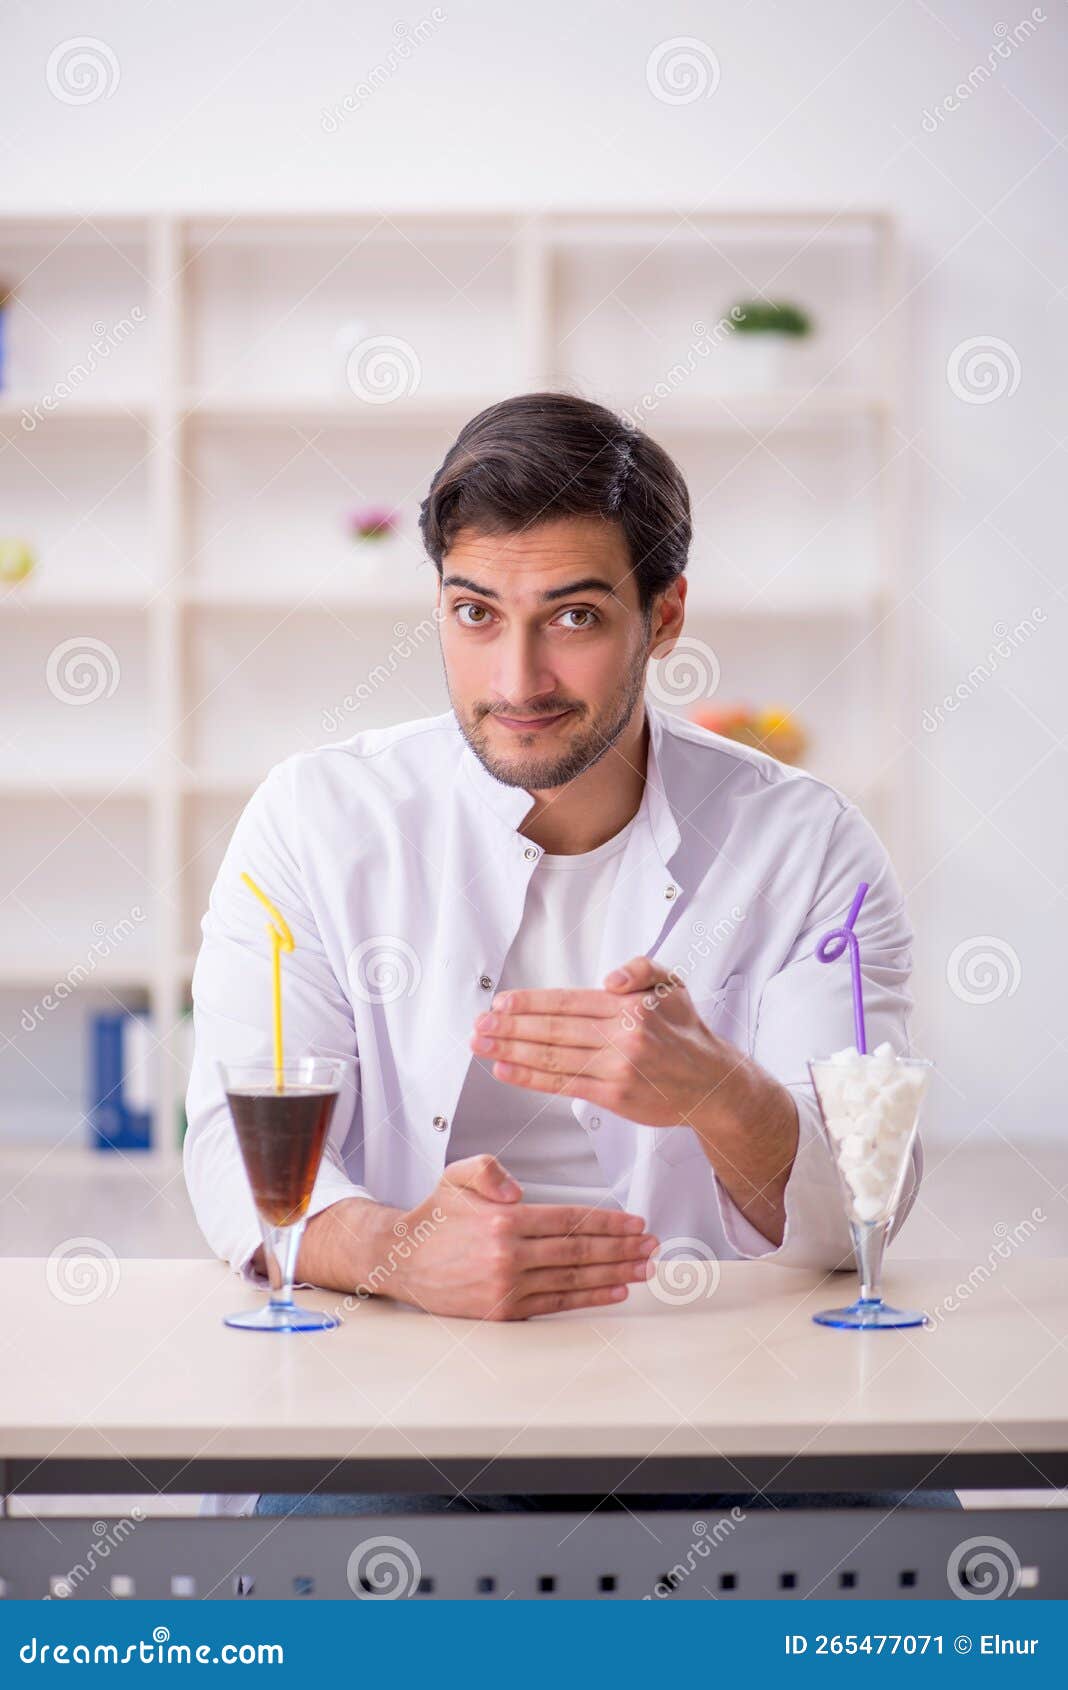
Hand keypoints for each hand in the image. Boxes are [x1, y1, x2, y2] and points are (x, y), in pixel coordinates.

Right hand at [391, 1154, 657, 1319]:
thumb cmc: (436, 1218)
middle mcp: (508, 1256)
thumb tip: (517, 1188)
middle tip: (652, 1245)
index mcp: (503, 1221)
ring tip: (645, 1267)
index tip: (635, 1222)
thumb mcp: (457, 1176)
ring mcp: (507, 1287)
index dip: (607, 1222)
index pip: (569, 1219)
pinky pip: (557, 1303)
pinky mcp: (504, 1311)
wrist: (403, 1261)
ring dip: (616, 1273)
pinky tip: (615, 1290)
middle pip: (579, 1251)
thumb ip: (488, 1169)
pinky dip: (591, 1298)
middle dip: (622, 1248)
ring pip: (574, 1279)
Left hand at [470, 955, 744, 1127]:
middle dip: (510, 1026)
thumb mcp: (672, 984)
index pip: (568, 1001)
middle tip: (479, 1024)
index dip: (529, 1002)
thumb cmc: (686, 1032)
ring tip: (482, 1045)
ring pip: (553, 1057)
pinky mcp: (613, 1096)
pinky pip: (563, 1084)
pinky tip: (505, 1070)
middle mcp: (622, 1036)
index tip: (501, 1003)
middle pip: (553, 1029)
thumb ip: (640, 968)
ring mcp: (616, 1068)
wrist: (713, 1083)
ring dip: (511, 1050)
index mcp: (630, 1006)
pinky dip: (530, 1077)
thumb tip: (608, 978)